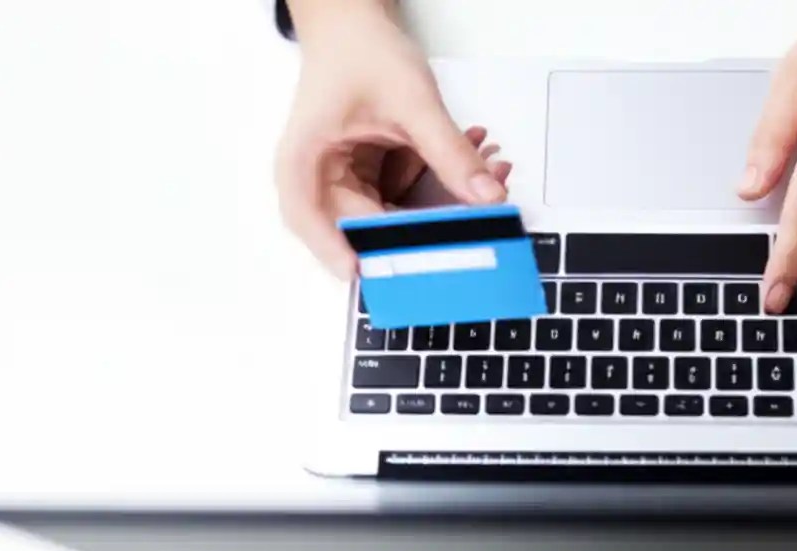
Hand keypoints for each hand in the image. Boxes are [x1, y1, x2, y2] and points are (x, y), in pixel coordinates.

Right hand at [274, 0, 510, 278]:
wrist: (355, 26)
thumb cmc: (360, 52)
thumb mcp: (411, 101)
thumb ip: (450, 151)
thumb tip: (488, 197)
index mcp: (304, 166)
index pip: (322, 224)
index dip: (354, 257)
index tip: (391, 279)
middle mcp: (322, 186)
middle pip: (372, 231)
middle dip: (431, 229)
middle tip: (480, 228)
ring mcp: (351, 187)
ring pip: (402, 220)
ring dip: (448, 205)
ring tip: (492, 172)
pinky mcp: (377, 183)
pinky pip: (415, 199)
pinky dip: (446, 184)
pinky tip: (480, 158)